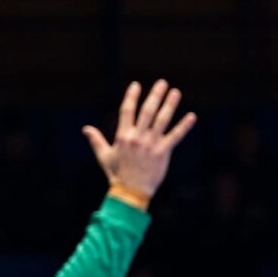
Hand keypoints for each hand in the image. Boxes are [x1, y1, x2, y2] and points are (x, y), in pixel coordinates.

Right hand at [83, 79, 196, 200]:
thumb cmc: (117, 175)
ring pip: (162, 119)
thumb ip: (96, 140)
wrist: (130, 193)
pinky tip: (192, 117)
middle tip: (162, 83)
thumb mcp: (104, 156)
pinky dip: (184, 126)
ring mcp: (151, 144)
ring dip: (170, 104)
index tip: (136, 85)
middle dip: (155, 95)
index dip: (132, 96)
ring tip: (176, 92)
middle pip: (147, 110)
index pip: (127, 110)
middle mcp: (138, 137)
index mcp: (123, 135)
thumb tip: (85, 129)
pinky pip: (175, 136)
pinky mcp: (163, 152)